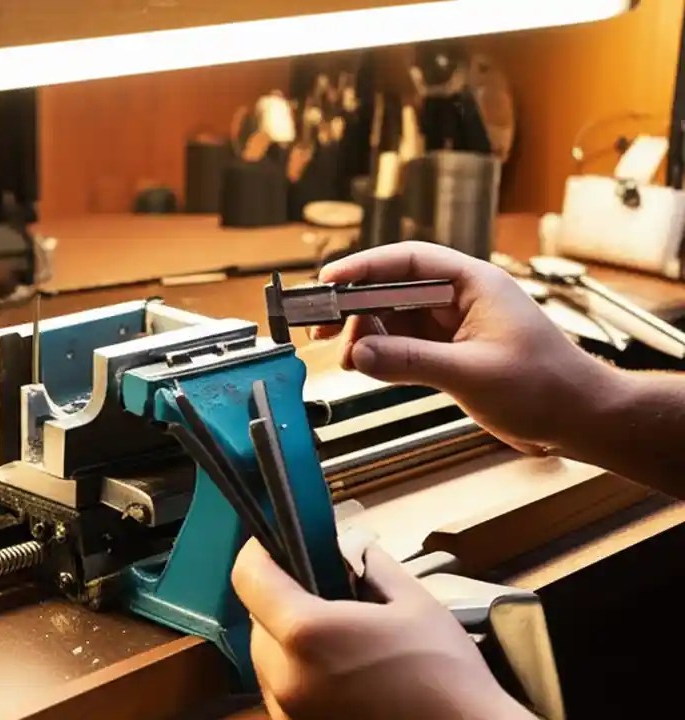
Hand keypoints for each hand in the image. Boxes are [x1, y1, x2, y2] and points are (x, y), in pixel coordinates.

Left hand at [231, 539, 531, 719]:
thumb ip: (369, 566)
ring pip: (266, 658)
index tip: (280, 543)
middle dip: (283, 599)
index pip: (249, 577)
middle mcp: (283, 676)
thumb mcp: (414, 603)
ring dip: (288, 639)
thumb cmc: (445, 674)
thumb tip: (346, 546)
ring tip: (337, 639)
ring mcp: (286, 711)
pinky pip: (281, 691)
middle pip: (256, 619)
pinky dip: (298, 674)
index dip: (260, 552)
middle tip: (323, 593)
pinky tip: (340, 673)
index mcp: (306, 632)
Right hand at [313, 241, 617, 454]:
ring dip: (363, 335)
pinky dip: (378, 353)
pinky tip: (361, 365)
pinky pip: (401, 344)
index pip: (409, 261)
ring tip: (345, 358)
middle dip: (354, 306)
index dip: (364, 266)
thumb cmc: (545, 386)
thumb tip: (356, 353)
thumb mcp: (471, 372)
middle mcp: (459, 298)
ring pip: (392, 318)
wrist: (578, 418)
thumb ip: (409, 361)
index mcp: (473, 283)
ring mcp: (452, 326)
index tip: (328, 281)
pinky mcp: (448, 353)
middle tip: (320, 326)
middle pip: (392, 289)